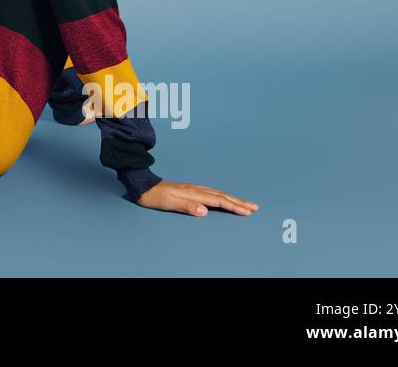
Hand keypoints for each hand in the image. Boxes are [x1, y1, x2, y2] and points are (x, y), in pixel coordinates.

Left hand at [135, 179, 258, 216]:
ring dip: (232, 198)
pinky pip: (211, 193)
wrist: (142, 185)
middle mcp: (195, 189)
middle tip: (254, 207)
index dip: (233, 206)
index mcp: (192, 193)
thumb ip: (186, 206)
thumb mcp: (168, 203)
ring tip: (244, 203)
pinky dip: (222, 196)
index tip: (247, 211)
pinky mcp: (190, 190)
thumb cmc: (153, 196)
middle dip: (239, 202)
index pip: (217, 201)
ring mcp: (193, 189)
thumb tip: (205, 211)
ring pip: (218, 193)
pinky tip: (224, 197)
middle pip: (222, 196)